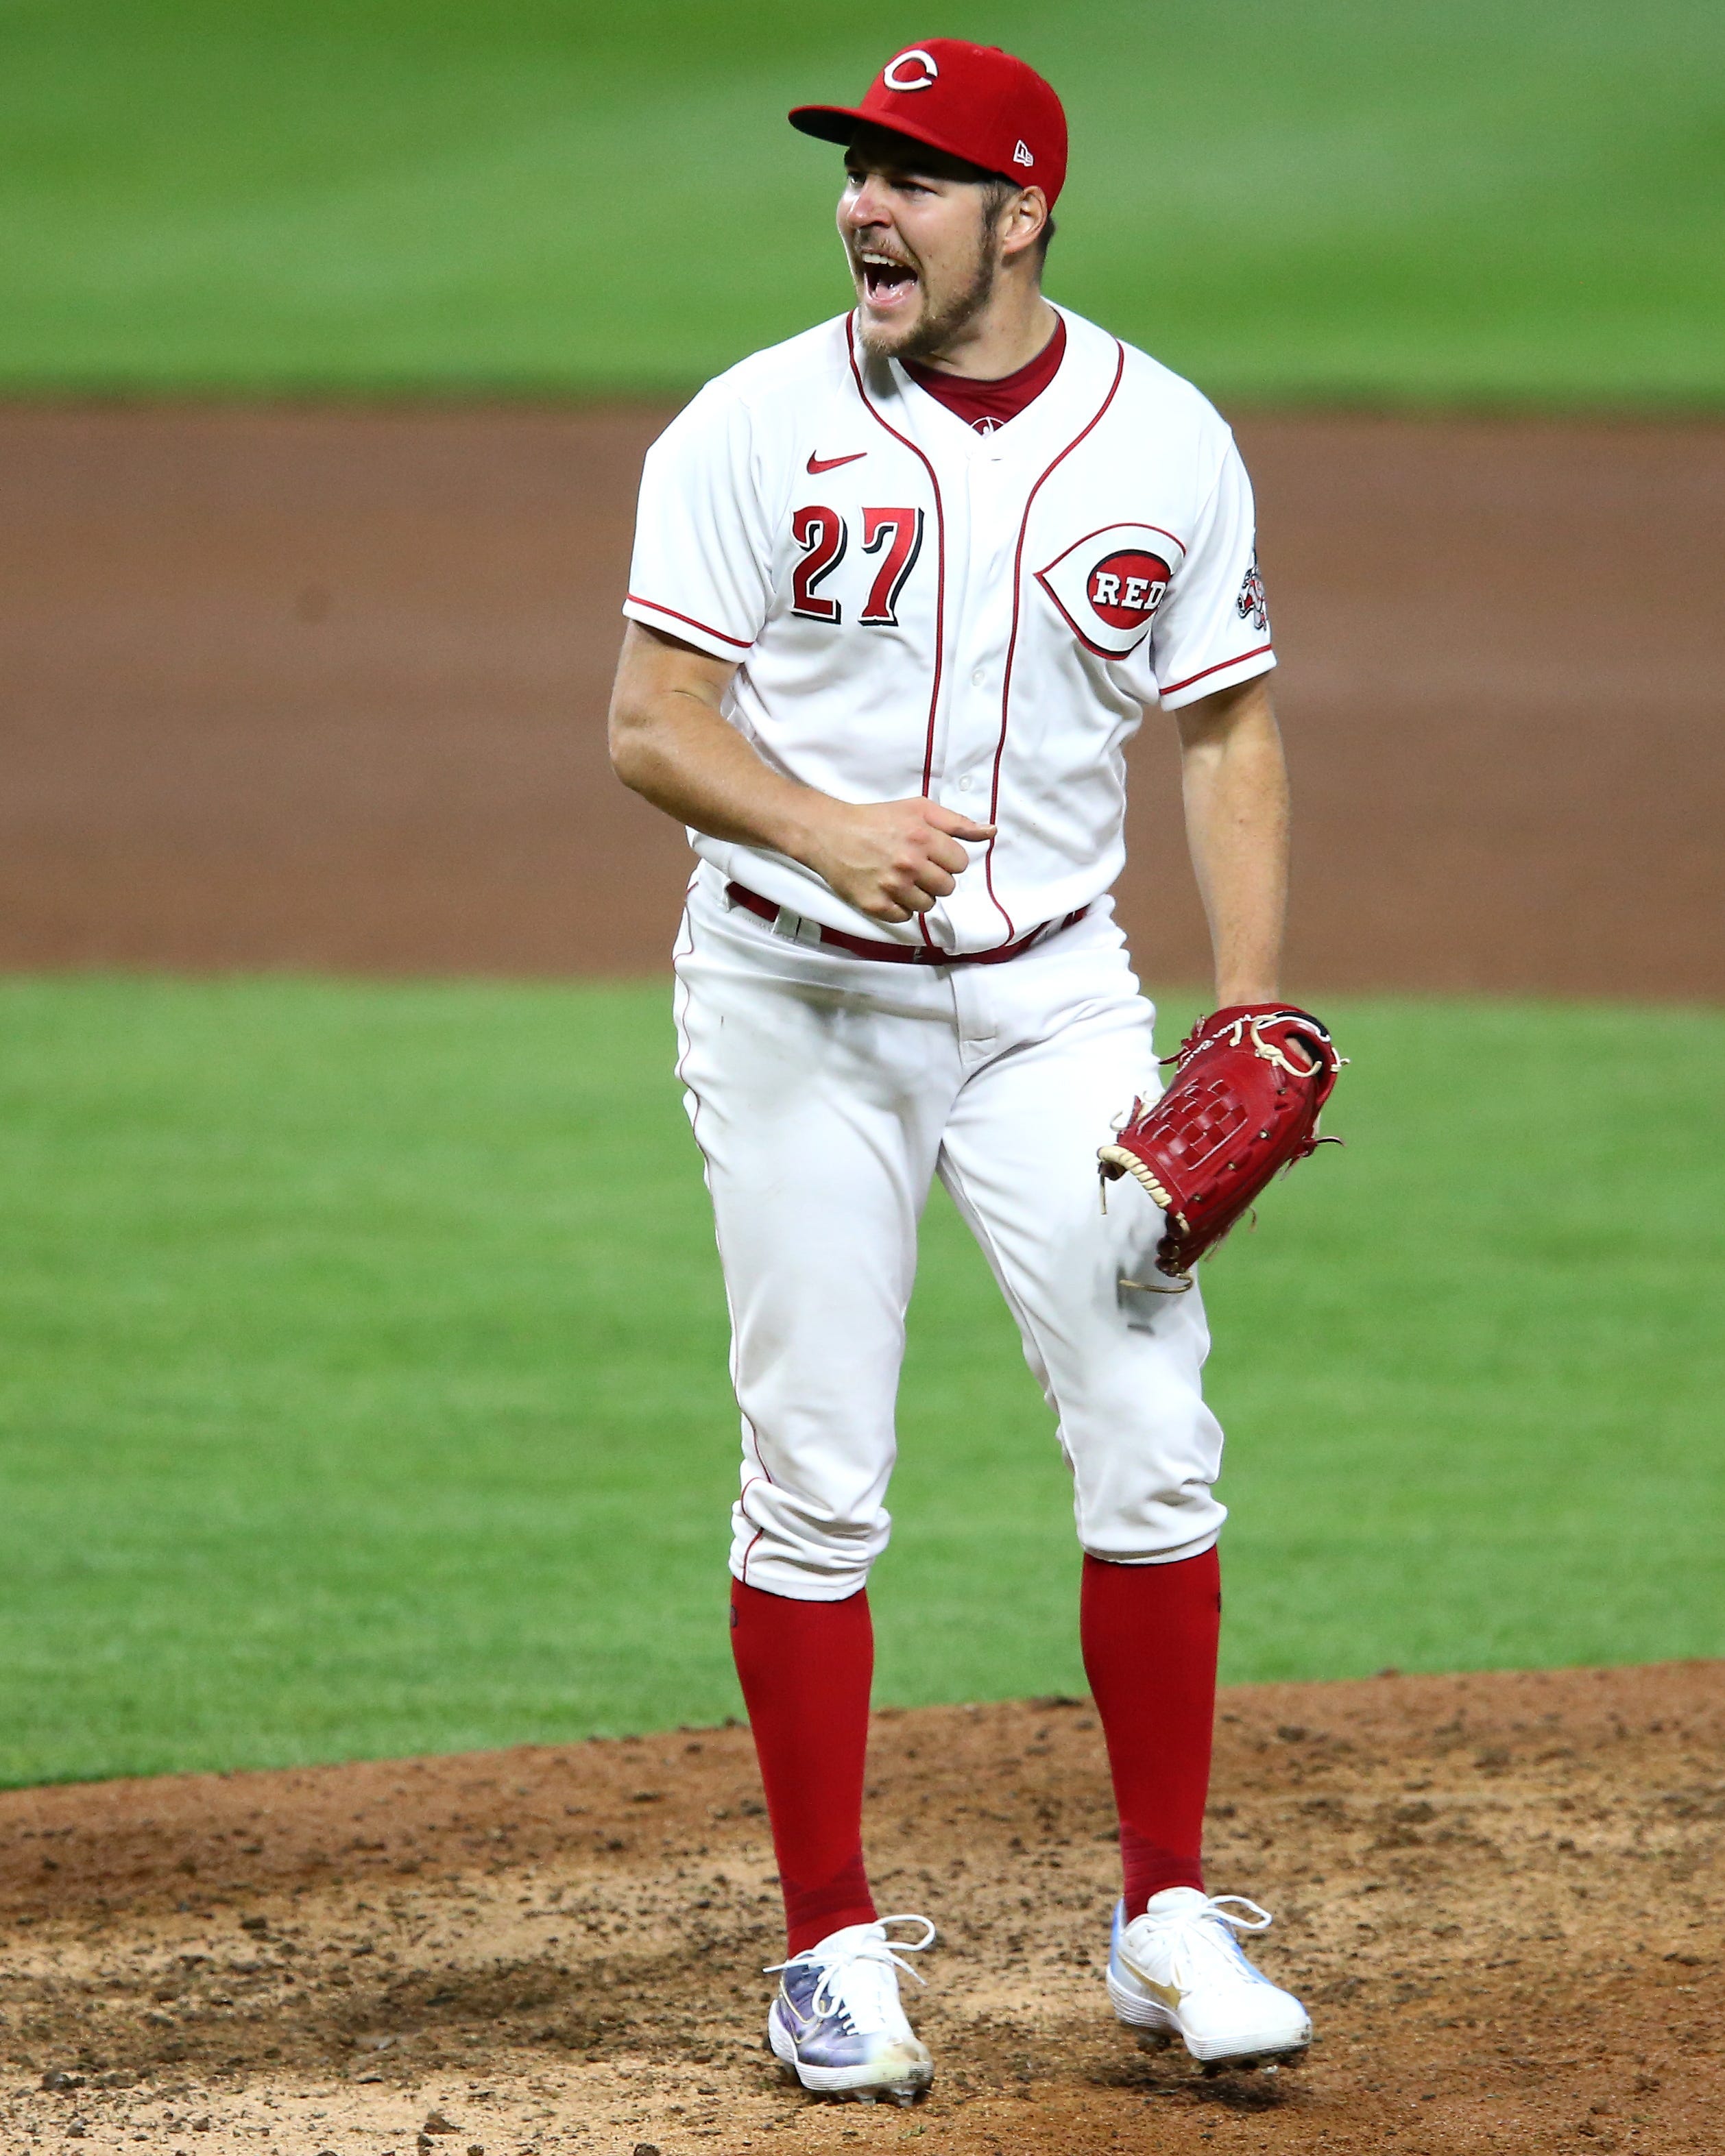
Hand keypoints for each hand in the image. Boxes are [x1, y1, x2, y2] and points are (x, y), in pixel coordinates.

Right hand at [798, 796, 995, 922]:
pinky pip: (905, 917)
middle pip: (947, 887)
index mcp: (922, 837)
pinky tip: (888, 890)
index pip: (960, 863)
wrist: (831, 834)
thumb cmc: (877, 819)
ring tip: (901, 878)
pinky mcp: (875, 905)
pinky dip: (899, 907)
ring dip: (919, 895)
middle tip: (914, 866)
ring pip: (928, 905)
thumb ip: (957, 822)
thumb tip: (991, 832)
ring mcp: (892, 887)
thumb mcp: (918, 810)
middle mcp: (909, 863)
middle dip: (935, 878)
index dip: (948, 859)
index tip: (931, 854)